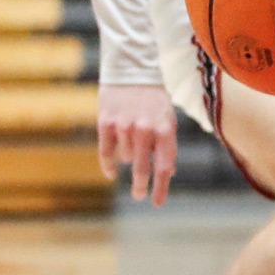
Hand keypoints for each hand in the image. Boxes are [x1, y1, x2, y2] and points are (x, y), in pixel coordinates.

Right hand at [96, 84, 179, 206]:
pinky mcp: (106, 123)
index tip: (156, 203)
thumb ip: (167, 145)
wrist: (132, 70)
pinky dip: (109, 164)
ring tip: (133, 140)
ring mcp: (124, 126)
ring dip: (129, 157)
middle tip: (139, 196)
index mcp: (165, 128)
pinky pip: (106, 152)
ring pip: (125, 158)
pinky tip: (111, 173)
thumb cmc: (154, 99)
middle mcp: (145, 129)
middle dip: (141, 186)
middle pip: (143, 168)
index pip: (164, 166)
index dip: (160, 187)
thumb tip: (168, 173)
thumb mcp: (168, 119)